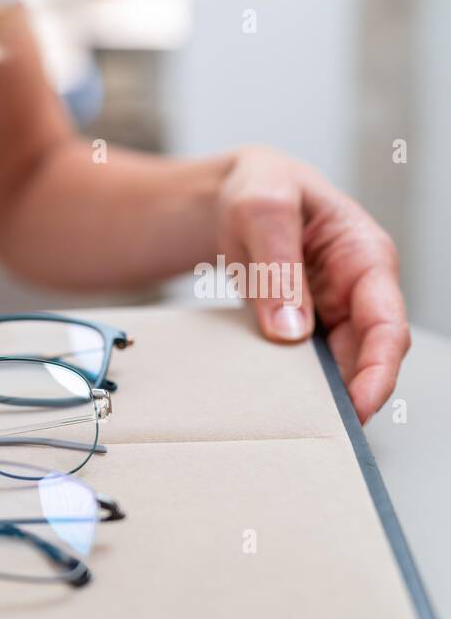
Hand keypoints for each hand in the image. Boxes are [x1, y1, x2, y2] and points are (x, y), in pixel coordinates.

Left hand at [215, 145, 408, 421]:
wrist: (233, 193)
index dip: (378, 369)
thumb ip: (277, 268)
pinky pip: (310, 362)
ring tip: (299, 425)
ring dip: (325, 394)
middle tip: (321, 431)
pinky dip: (300, 383)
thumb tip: (291, 332)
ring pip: (341, 364)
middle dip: (352, 395)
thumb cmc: (256, 187)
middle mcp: (357, 286)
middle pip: (368, 354)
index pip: (386, 322)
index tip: (357, 406)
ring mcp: (333, 308)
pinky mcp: (306, 323)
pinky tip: (280, 405)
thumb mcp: (260, 210)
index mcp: (363, 254)